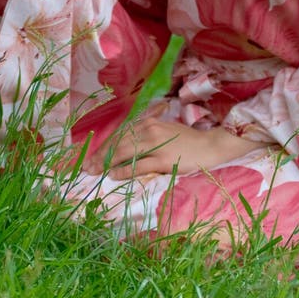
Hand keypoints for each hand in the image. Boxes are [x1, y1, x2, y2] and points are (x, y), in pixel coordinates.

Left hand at [86, 117, 260, 178]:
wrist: (211, 147)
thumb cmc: (188, 141)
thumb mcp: (165, 131)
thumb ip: (147, 134)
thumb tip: (127, 144)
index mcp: (150, 122)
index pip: (121, 133)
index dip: (104, 145)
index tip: (91, 156)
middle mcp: (151, 130)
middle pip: (119, 142)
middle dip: (101, 155)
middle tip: (88, 167)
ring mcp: (158, 145)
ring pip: (125, 152)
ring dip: (107, 162)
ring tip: (96, 172)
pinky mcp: (164, 159)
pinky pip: (140, 165)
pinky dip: (124, 170)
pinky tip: (114, 175)